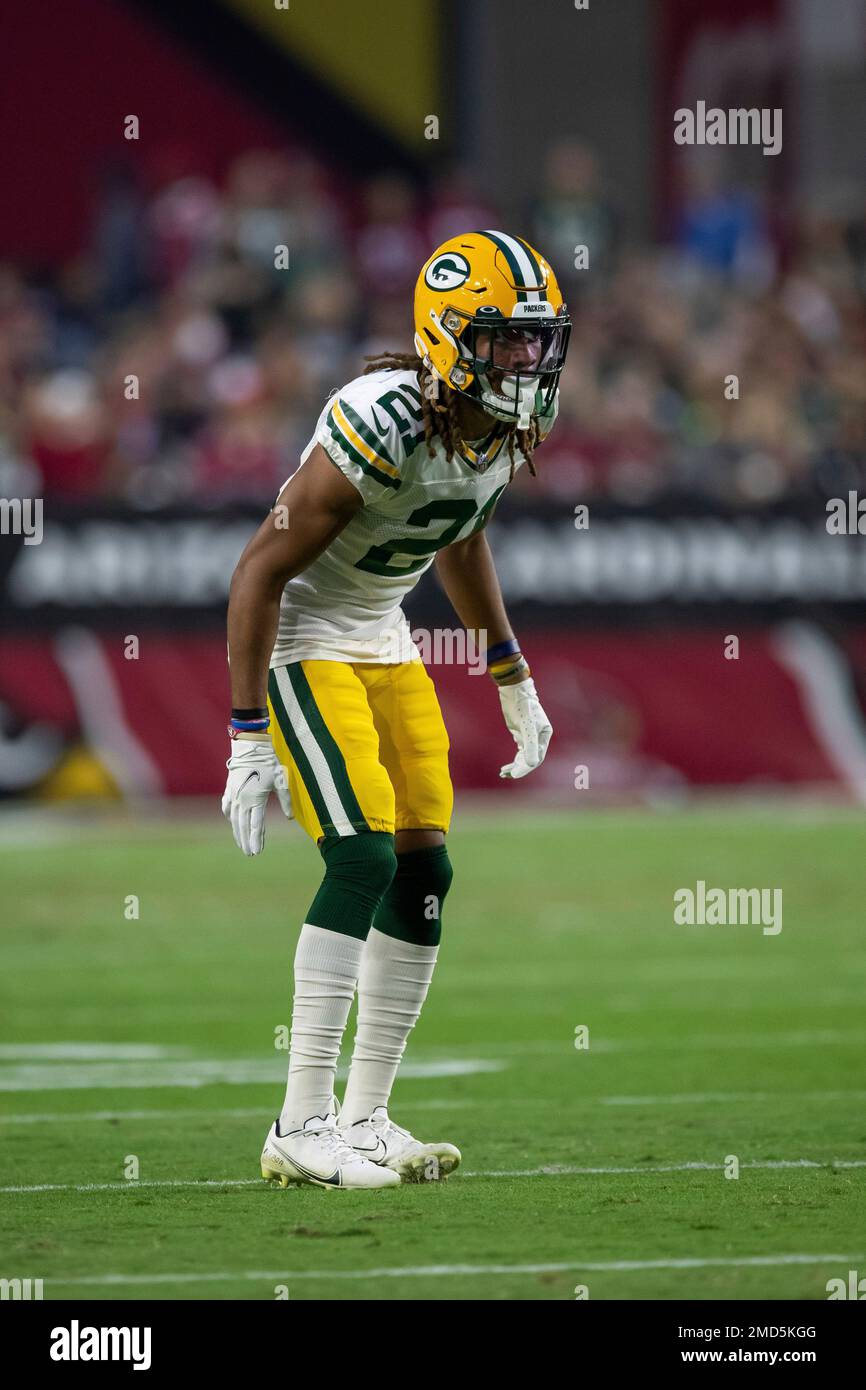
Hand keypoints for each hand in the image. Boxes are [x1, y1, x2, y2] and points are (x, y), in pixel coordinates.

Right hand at [221, 738, 292, 854]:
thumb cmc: (268, 763)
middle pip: (243, 826)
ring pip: (234, 819)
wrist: (250, 747)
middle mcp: (242, 800)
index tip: (257, 852)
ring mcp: (233, 795)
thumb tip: (290, 817)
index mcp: (255, 799)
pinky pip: (227, 808)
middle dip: (246, 841)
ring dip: (237, 833)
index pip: (256, 825)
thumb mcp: (281, 780)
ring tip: (242, 844)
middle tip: (250, 854)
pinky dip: (230, 817)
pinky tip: (232, 822)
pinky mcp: (229, 790)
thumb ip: (285, 800)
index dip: (256, 840)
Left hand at [498, 677, 552, 778]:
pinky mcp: (521, 733)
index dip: (526, 767)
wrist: (513, 691)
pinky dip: (514, 760)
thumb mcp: (526, 726)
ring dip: (515, 766)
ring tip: (503, 773)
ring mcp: (529, 736)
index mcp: (544, 735)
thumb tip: (532, 764)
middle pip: (531, 758)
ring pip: (524, 756)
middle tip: (506, 774)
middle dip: (519, 768)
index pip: (537, 757)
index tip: (514, 774)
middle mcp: (539, 737)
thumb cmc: (522, 706)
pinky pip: (520, 751)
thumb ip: (530, 745)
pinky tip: (506, 768)